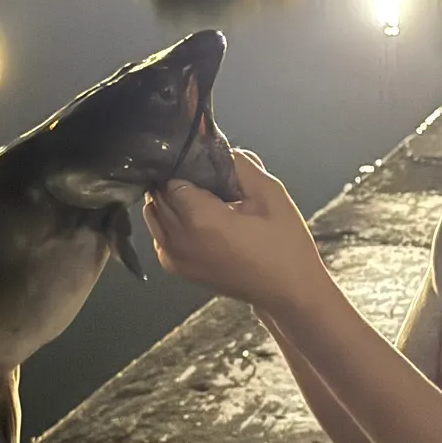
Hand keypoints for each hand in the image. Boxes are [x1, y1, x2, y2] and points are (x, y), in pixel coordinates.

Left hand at [142, 149, 328, 313]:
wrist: (287, 293)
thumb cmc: (284, 244)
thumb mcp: (270, 194)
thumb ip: (240, 165)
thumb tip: (218, 149)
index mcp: (199, 220)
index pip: (171, 177)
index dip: (186, 164)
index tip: (206, 161)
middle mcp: (177, 240)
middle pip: (158, 194)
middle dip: (177, 181)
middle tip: (208, 178)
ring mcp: (172, 257)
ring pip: (154, 213)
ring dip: (171, 200)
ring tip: (204, 199)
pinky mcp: (174, 268)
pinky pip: (159, 233)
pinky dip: (171, 220)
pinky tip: (200, 219)